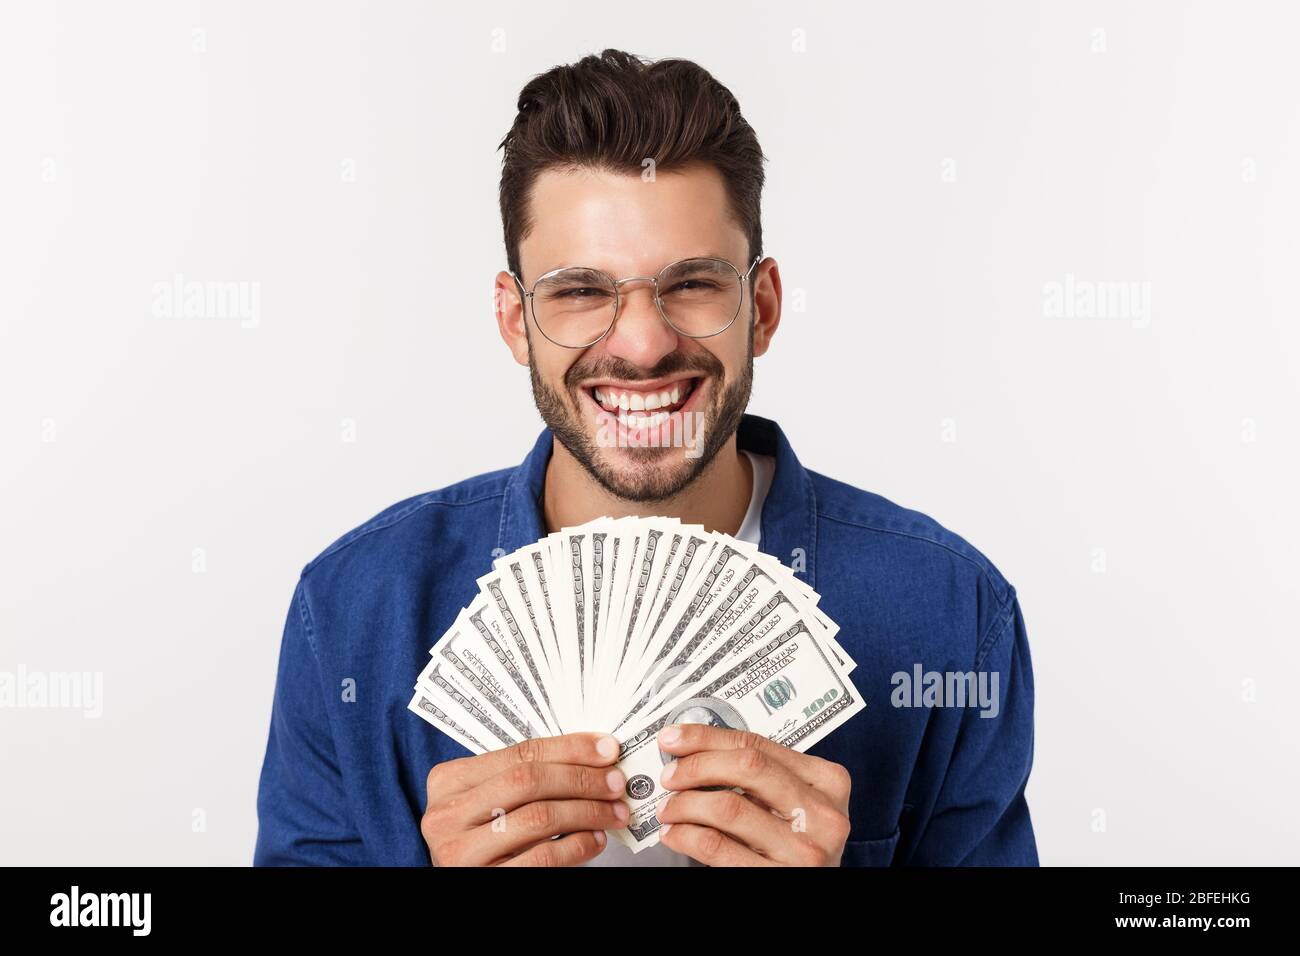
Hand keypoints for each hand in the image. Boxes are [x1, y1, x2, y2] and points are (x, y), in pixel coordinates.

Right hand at [421, 733, 629, 865]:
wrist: (463, 881)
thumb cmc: (482, 836)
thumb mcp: (489, 800)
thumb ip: (524, 779)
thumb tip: (592, 758)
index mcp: (450, 780)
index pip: (520, 753)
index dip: (570, 748)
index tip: (607, 748)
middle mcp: (447, 815)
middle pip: (529, 781)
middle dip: (582, 779)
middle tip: (616, 782)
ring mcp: (461, 852)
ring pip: (539, 818)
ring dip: (588, 812)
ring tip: (614, 812)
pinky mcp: (483, 880)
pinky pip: (542, 858)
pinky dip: (577, 846)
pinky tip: (595, 840)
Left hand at [654, 724, 851, 865]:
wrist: (819, 890)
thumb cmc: (801, 845)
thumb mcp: (795, 804)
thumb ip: (762, 777)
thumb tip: (696, 751)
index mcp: (828, 782)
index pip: (758, 745)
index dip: (708, 738)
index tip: (676, 738)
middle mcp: (823, 814)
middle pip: (746, 767)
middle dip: (696, 766)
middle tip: (670, 775)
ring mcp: (804, 849)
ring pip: (728, 807)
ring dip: (685, 804)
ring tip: (669, 809)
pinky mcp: (779, 877)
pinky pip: (718, 847)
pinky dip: (687, 836)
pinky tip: (675, 833)